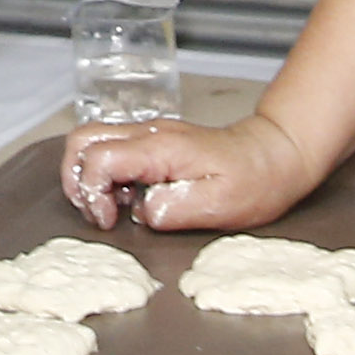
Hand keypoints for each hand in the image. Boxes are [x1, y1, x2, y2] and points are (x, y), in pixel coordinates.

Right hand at [60, 112, 324, 232]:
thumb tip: (142, 213)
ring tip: (113, 206)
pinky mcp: (154, 143)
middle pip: (82, 139)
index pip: (99, 158)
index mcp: (159, 148)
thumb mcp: (220, 204)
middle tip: (97, 211)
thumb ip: (173, 209)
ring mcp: (149, 135)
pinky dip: (107, 175)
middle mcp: (148, 134)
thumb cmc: (254, 180)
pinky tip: (132, 197)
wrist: (277, 155)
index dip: (93, 193)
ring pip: (92, 141)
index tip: (112, 220)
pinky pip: (112, 149)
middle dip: (76, 178)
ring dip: (89, 175)